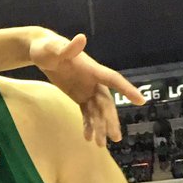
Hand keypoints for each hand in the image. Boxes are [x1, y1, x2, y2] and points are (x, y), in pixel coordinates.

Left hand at [29, 31, 144, 146]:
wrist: (40, 51)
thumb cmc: (46, 47)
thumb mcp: (52, 48)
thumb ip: (67, 48)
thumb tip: (81, 38)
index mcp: (92, 69)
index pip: (113, 79)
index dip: (126, 90)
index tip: (141, 101)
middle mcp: (93, 80)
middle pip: (106, 102)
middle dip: (110, 120)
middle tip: (115, 137)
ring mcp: (87, 89)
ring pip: (98, 111)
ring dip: (100, 127)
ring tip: (100, 145)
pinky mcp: (79, 95)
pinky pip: (87, 112)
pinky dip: (88, 124)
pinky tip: (88, 138)